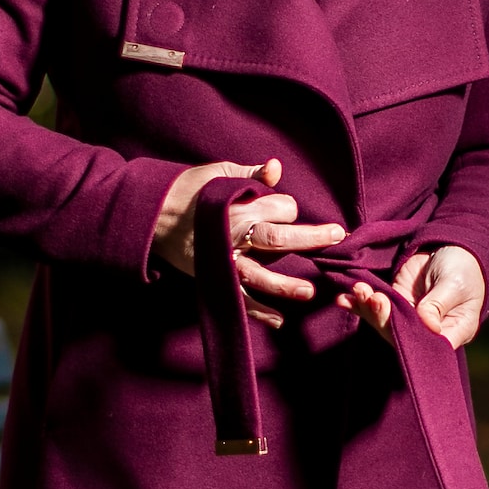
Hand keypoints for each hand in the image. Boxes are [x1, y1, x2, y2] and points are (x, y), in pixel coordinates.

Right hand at [151, 156, 345, 329]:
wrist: (152, 214)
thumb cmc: (188, 190)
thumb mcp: (218, 172)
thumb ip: (250, 173)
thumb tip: (276, 167)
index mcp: (238, 206)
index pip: (280, 208)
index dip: (288, 207)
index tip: (286, 209)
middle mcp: (234, 234)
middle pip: (278, 238)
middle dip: (310, 238)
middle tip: (336, 235)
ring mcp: (224, 259)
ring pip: (259, 274)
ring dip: (284, 285)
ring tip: (308, 292)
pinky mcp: (214, 277)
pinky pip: (238, 297)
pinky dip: (256, 311)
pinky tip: (277, 321)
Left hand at [345, 243, 485, 351]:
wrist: (452, 247)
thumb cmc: (464, 268)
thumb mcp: (454, 284)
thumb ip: (438, 304)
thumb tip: (426, 325)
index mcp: (451, 332)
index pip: (426, 347)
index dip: (407, 339)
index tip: (393, 320)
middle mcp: (427, 331)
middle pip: (399, 335)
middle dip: (382, 318)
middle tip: (375, 298)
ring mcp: (408, 317)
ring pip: (383, 321)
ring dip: (368, 308)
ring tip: (360, 291)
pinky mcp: (395, 301)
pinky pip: (374, 307)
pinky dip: (358, 303)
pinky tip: (344, 299)